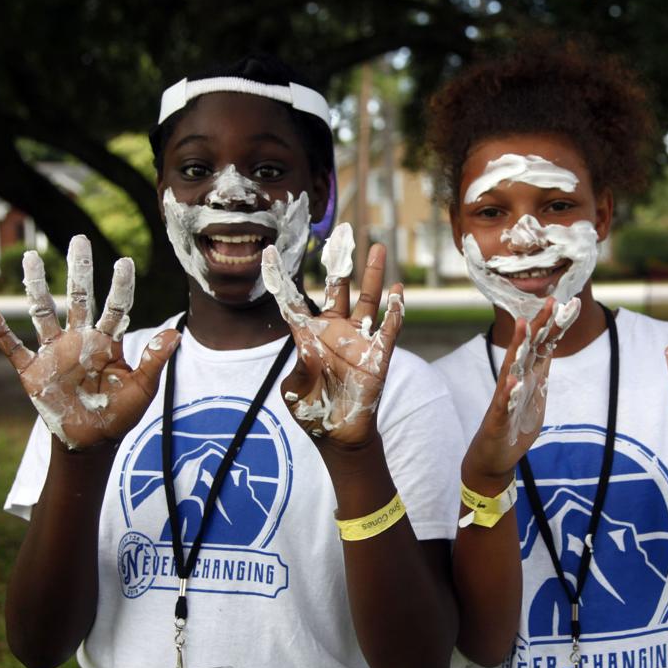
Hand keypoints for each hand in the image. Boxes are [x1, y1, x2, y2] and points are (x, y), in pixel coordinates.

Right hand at [0, 236, 179, 449]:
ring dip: (37, 286)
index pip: (116, 308)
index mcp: (107, 342)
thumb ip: (153, 360)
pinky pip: (14, 349)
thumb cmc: (120, 412)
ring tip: (32, 258)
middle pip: (79, 298)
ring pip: (43, 312)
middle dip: (80, 270)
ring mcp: (54, 353)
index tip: (125, 261)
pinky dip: (1, 334)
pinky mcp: (33, 371)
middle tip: (79, 239)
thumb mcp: (142, 388)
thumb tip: (176, 334)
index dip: (120, 286)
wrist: (92, 440)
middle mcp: (80, 339)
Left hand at [262, 226, 401, 447]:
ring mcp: (358, 340)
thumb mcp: (296, 392)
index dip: (280, 279)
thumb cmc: (312, 411)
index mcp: (308, 336)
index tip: (269, 252)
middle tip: (342, 232)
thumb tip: (308, 351)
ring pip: (367, 299)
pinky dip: (395, 310)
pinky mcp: (378, 355)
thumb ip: (300, 371)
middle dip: (339, 262)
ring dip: (373, 275)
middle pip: (336, 288)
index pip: (292, 301)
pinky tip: (398, 290)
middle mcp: (334, 331)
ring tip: (377, 247)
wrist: (340, 434)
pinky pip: (389, 329)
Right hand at [462, 298, 578, 491]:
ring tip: (525, 326)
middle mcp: (514, 381)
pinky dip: (508, 393)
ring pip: (511, 368)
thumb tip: (550, 347)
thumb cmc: (514, 424)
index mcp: (527, 376)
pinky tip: (513, 381)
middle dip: (539, 325)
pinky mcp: (497, 419)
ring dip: (517, 348)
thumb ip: (541, 371)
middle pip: (528, 348)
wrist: (493, 456)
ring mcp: (504, 398)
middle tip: (551, 300)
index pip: (543, 345)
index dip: (555, 326)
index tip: (570, 303)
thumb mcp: (535, 394)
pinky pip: (503, 405)